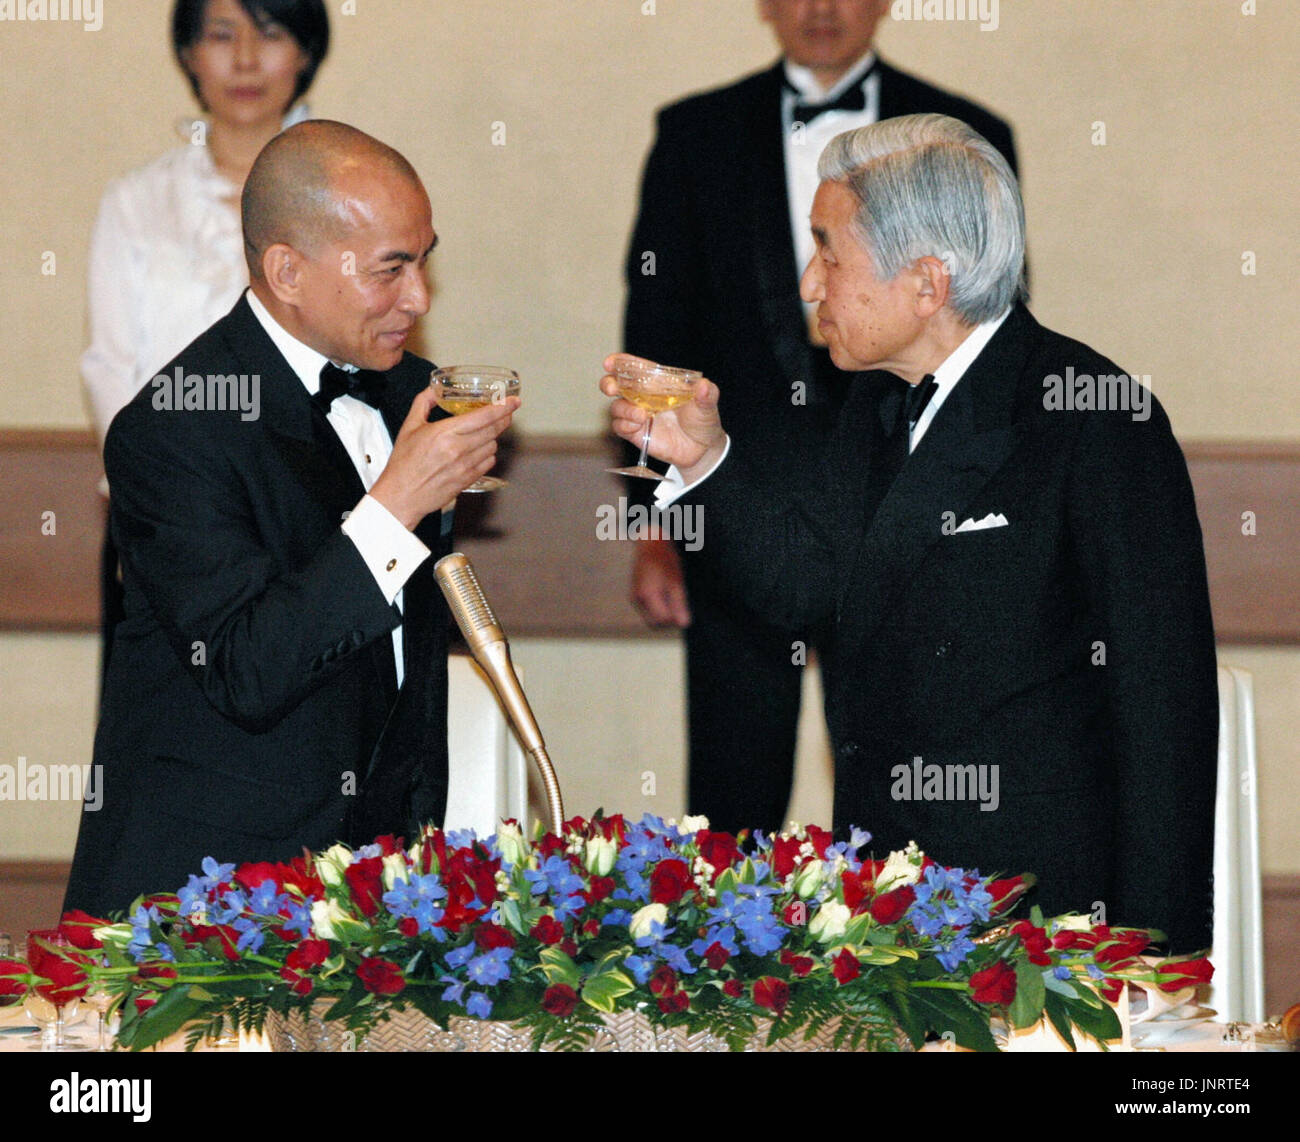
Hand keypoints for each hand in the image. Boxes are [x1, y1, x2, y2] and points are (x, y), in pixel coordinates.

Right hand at [369, 388, 518, 527]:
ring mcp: (465, 466)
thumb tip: (433, 390)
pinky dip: (488, 454)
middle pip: (493, 430)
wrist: (402, 496)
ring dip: (493, 437)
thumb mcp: (409, 427)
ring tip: (485, 432)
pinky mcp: (468, 480)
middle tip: (507, 412)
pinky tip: (479, 450)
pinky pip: (488, 462)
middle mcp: (458, 449)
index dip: (503, 407)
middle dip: (504, 419)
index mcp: (445, 433)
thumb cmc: (404, 463)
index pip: (483, 417)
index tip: (514, 401)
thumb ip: (423, 403)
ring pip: (493, 446)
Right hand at [600, 353, 725, 482]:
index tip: (610, 362)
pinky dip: (625, 425)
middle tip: (612, 388)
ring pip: (617, 407)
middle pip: (616, 385)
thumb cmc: (703, 420)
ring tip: (641, 415)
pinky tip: (639, 426)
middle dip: (609, 384)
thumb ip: (707, 394)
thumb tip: (704, 386)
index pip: (635, 368)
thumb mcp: (708, 405)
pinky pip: (619, 426)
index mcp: (658, 383)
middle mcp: (644, 397)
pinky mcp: (636, 433)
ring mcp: (638, 415)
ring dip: (624, 409)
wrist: (702, 449)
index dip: (620, 363)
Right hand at [631, 537, 689, 627]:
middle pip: (654, 622)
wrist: (650, 543)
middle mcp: (637, 598)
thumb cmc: (665, 560)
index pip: (662, 619)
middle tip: (679, 604)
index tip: (684, 607)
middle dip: (668, 619)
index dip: (675, 618)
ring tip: (672, 595)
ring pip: (651, 617)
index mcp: (647, 594)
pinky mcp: (635, 595)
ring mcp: (635, 597)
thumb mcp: (676, 581)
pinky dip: (658, 607)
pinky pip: (648, 609)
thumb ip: (679, 604)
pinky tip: (665, 593)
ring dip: (663, 613)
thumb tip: (684, 624)